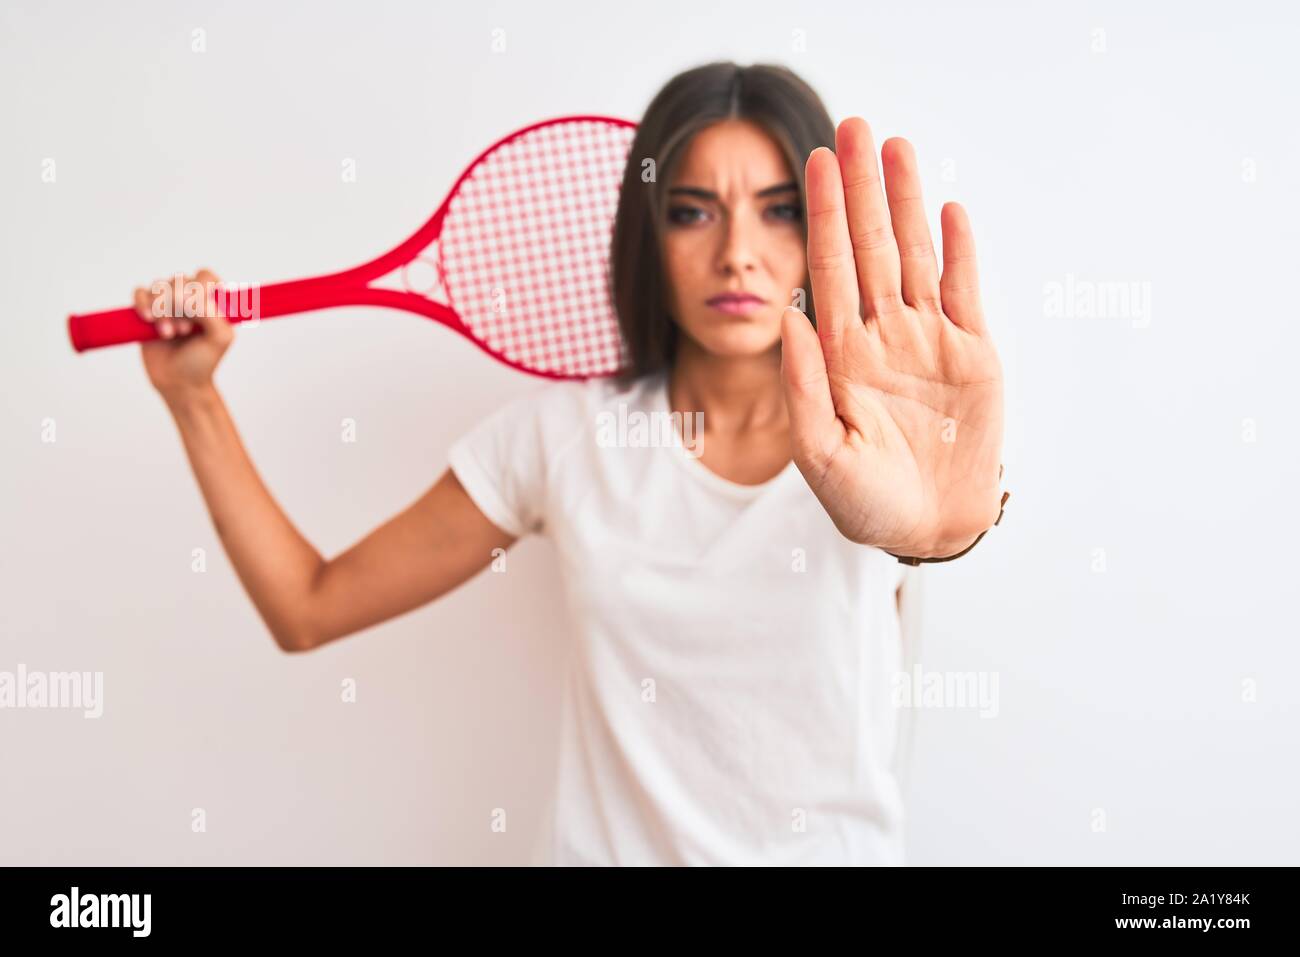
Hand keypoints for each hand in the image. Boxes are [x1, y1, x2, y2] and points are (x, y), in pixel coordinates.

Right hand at [135, 269, 233, 401]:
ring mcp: (167, 303)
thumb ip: (211, 312)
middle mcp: (190, 298)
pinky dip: (143, 303)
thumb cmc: (202, 361)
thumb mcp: (219, 338)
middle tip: (185, 331)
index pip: (205, 276)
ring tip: (169, 334)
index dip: (199, 289)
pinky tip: (149, 320)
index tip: (198, 310)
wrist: (178, 382)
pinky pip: (140, 292)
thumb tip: (186, 294)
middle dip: (180, 306)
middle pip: (180, 280)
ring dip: (163, 309)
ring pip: (159, 286)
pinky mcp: (147, 310)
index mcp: (211, 301)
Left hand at [780, 118, 1004, 557]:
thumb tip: (788, 318)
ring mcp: (928, 340)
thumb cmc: (866, 501)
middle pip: (870, 247)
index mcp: (841, 354)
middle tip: (853, 128)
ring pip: (917, 256)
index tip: (813, 162)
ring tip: (898, 148)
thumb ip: (803, 387)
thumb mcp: (821, 453)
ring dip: (907, 203)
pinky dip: (961, 251)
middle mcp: (882, 335)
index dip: (821, 215)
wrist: (928, 529)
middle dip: (860, 189)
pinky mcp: (974, 354)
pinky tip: (948, 210)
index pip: (828, 268)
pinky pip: (966, 291)